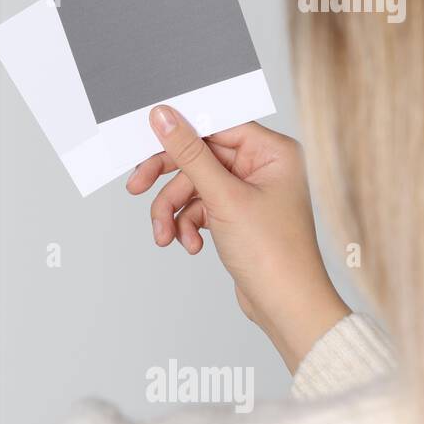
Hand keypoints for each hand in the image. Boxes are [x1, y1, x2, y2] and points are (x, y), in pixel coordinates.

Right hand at [126, 105, 348, 371]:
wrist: (286, 306)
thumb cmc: (274, 254)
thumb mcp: (223, 197)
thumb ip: (189, 154)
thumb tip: (164, 117)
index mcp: (272, 151)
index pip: (216, 126)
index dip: (180, 133)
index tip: (147, 139)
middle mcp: (263, 167)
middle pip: (199, 157)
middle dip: (169, 182)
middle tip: (136, 187)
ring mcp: (249, 192)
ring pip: (194, 187)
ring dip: (174, 211)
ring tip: (164, 235)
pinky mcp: (237, 216)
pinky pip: (199, 208)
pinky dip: (187, 225)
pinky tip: (189, 244)